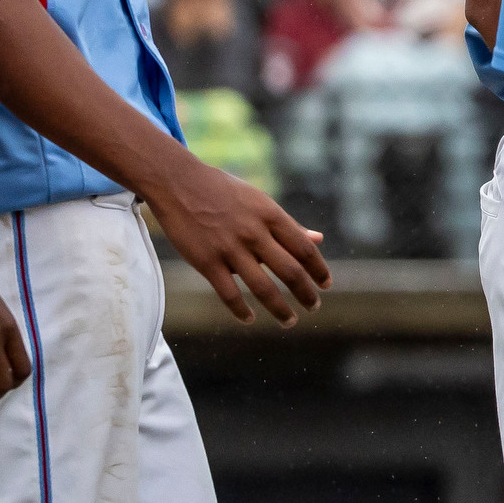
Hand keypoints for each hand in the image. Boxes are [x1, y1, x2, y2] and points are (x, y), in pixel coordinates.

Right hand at [143, 159, 330, 325]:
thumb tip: (319, 239)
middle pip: (289, 271)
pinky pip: (228, 293)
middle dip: (306, 293)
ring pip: (262, 287)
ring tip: (290, 320)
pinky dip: (241, 310)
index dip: (318, 270)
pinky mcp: (205, 261)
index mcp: (271, 215)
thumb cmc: (224, 191)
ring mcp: (230, 248)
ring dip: (280, 308)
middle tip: (313, 307)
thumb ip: (289, 224)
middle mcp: (254, 233)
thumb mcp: (261, 202)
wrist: (178, 182)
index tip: (326, 285)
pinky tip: (250, 319)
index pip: (304, 249)